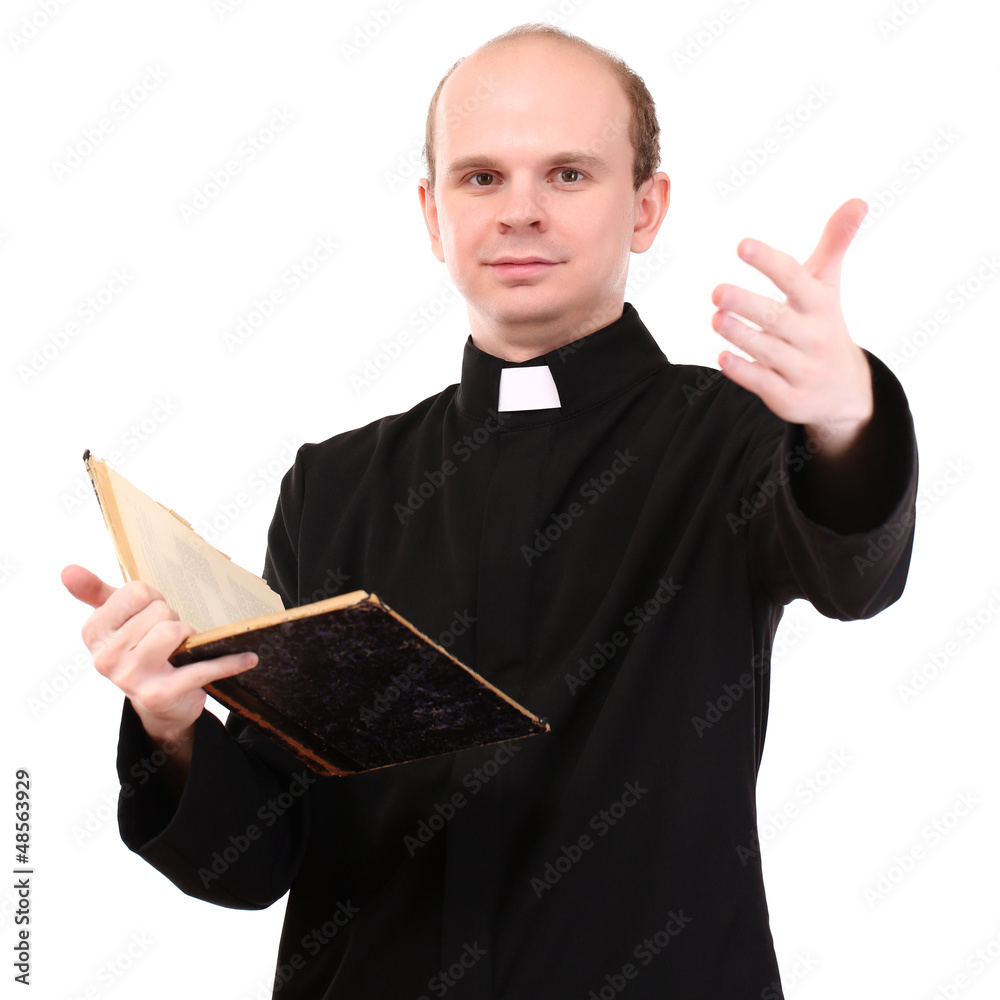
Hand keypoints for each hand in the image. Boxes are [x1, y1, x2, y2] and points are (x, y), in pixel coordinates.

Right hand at [61, 565, 256, 746]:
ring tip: (186, 647)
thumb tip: (67, 570)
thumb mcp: (117, 621)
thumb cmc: (141, 650)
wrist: (159, 703)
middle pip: (159, 610)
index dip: (153, 598)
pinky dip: (230, 662)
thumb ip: (95, 593)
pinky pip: (202, 667)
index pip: (135, 591)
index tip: (153, 611)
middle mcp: (107, 657)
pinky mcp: (161, 694)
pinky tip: (248, 658)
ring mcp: (132, 677)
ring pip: (174, 630)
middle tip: (171, 635)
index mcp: (94, 634)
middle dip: (173, 617)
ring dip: (190, 635)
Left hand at [710, 198, 873, 457]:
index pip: (796, 280)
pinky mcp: (788, 397)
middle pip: (777, 318)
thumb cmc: (824, 326)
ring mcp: (802, 370)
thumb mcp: (829, 287)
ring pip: (767, 350)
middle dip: (747, 305)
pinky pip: (762, 382)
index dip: (770, 263)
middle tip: (716, 291)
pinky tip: (722, 356)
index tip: (743, 245)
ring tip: (715, 317)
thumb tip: (858, 200)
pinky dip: (742, 370)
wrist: (845, 391)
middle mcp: (814, 338)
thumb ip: (835, 244)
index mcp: (821, 306)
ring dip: (739, 335)